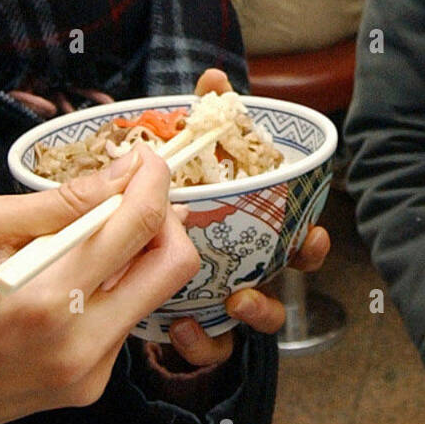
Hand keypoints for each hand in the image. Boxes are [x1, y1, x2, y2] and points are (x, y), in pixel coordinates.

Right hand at [0, 144, 198, 423]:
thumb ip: (58, 201)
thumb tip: (118, 174)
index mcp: (47, 298)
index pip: (137, 226)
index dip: (152, 180)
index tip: (144, 158)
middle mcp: (80, 342)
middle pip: (174, 265)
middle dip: (164, 216)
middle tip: (132, 193)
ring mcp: (90, 371)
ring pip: (155, 293)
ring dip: (138, 252)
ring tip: (94, 232)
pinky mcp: (89, 386)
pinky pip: (126, 321)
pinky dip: (115, 287)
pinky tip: (74, 278)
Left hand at [164, 67, 331, 365]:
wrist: (111, 242)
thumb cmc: (164, 192)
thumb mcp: (180, 153)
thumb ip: (200, 114)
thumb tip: (213, 77)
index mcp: (247, 222)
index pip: (294, 234)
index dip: (311, 238)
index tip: (313, 231)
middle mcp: (241, 262)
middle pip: (287, 276)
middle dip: (299, 266)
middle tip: (289, 260)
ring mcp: (217, 296)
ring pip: (253, 316)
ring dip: (258, 309)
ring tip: (238, 298)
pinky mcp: (187, 325)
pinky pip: (207, 346)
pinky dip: (202, 343)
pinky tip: (184, 326)